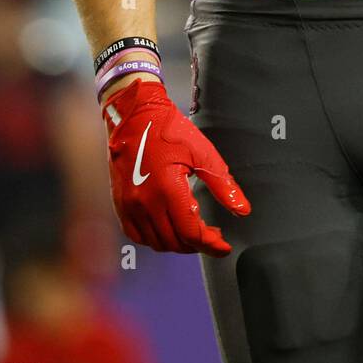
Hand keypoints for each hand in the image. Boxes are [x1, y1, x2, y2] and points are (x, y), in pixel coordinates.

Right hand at [101, 78, 250, 254]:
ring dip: (177, 243)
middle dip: (197, 244)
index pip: (191, 232)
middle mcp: (145, 202)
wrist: (134, 116)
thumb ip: (223, 185)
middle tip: (212, 236)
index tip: (223, 247)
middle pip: (175, 242)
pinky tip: (169, 228)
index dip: (211, 245)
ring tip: (193, 232)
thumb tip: (242, 210)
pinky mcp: (120, 204)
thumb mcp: (203, 153)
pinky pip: (137, 235)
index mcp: (168, 189)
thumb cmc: (169, 130)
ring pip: (156, 242)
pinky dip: (155, 238)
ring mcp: (129, 205)